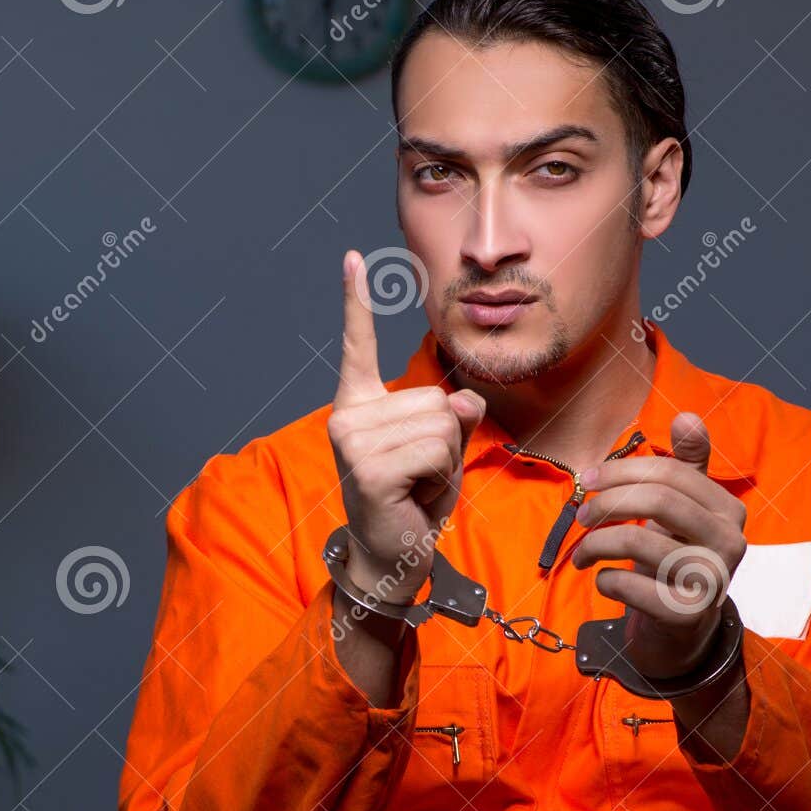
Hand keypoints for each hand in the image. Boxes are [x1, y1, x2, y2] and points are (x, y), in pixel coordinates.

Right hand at [328, 249, 485, 599]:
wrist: (393, 553)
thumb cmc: (413, 498)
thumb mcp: (442, 448)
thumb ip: (455, 416)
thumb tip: (464, 399)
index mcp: (358, 403)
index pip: (357, 345)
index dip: (355, 300)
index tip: (353, 257)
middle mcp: (346, 415)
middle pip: (436, 399)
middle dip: (446, 441)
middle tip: (418, 475)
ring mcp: (352, 440)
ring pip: (441, 425)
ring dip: (444, 463)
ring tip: (416, 485)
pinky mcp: (367, 467)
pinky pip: (437, 450)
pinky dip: (440, 477)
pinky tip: (414, 495)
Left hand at [568, 412, 746, 679]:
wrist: (681, 629)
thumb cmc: (676, 558)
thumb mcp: (684, 509)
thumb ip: (687, 465)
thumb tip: (687, 416)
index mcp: (728, 510)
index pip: (670, 473)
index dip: (620, 471)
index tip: (587, 478)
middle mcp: (731, 543)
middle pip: (658, 501)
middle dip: (607, 502)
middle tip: (580, 513)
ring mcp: (713, 581)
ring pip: (639, 542)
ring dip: (594, 544)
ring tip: (581, 553)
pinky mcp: (687, 616)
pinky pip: (631, 586)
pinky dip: (605, 581)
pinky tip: (602, 581)